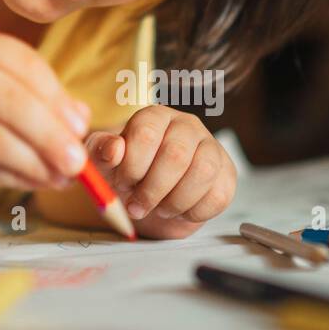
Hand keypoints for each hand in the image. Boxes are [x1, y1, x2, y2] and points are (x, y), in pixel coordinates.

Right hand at [0, 24, 91, 189]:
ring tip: (61, 178)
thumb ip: (35, 96)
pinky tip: (30, 182)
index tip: (80, 126)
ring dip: (35, 164)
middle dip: (51, 136)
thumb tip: (81, 121)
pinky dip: (10, 177)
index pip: (23, 63)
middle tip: (78, 161)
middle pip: (12, 101)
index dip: (57, 97)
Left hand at [85, 105, 236, 238]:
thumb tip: (114, 150)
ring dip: (174, 202)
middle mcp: (186, 126)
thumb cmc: (127, 175)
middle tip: (137, 207)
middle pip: (175, 155)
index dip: (131, 166)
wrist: (150, 199)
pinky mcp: (227, 175)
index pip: (146, 134)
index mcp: (155, 117)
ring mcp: (211, 149)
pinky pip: (218, 195)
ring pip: (202, 173)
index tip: (122, 183)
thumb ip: (101, 152)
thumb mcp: (104, 163)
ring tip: (159, 210)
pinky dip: (194, 212)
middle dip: (151, 190)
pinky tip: (179, 211)